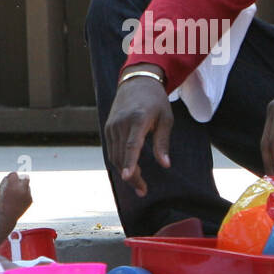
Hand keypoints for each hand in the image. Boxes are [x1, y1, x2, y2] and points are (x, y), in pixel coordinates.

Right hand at [0, 172, 32, 221]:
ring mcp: (27, 195)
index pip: (15, 174)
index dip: (12, 176)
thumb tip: (14, 175)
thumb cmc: (1, 202)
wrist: (6, 216)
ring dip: (23, 188)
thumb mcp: (0, 189)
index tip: (10, 179)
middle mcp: (21, 189)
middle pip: (26, 177)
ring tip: (16, 197)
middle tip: (18, 182)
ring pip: (27, 186)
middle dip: (22, 178)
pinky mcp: (31, 200)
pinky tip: (19, 202)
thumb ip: (7, 179)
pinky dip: (24, 195)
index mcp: (12, 185)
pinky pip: (29, 193)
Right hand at [104, 65, 172, 196]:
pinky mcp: (108, 128)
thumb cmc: (155, 101)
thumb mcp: (166, 119)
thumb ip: (163, 143)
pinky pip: (111, 150)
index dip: (130, 162)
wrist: (136, 82)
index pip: (131, 145)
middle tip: (143, 191)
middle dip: (131, 176)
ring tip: (140, 185)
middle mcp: (121, 123)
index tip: (128, 177)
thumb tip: (166, 165)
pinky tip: (131, 171)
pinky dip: (119, 162)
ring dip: (125, 172)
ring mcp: (112, 126)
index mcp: (138, 119)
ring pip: (114, 156)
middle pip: (122, 155)